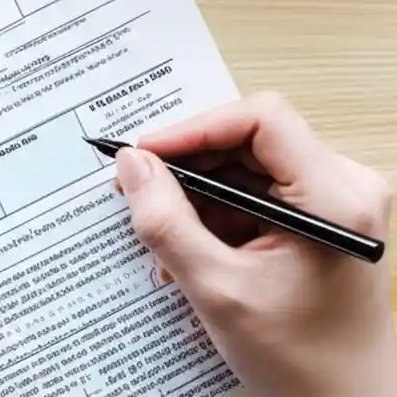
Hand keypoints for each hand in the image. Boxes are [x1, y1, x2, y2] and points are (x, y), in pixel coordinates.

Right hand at [117, 93, 396, 396]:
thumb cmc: (302, 360)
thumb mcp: (218, 289)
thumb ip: (167, 223)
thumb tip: (133, 166)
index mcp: (336, 198)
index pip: (260, 119)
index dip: (196, 129)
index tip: (148, 154)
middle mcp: (346, 187)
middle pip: (251, 138)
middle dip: (190, 165)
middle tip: (139, 189)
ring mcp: (337, 201)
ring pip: (249, 164)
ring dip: (200, 193)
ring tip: (168, 235)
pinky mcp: (322, 217)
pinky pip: (258, 190)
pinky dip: (218, 212)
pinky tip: (194, 246)